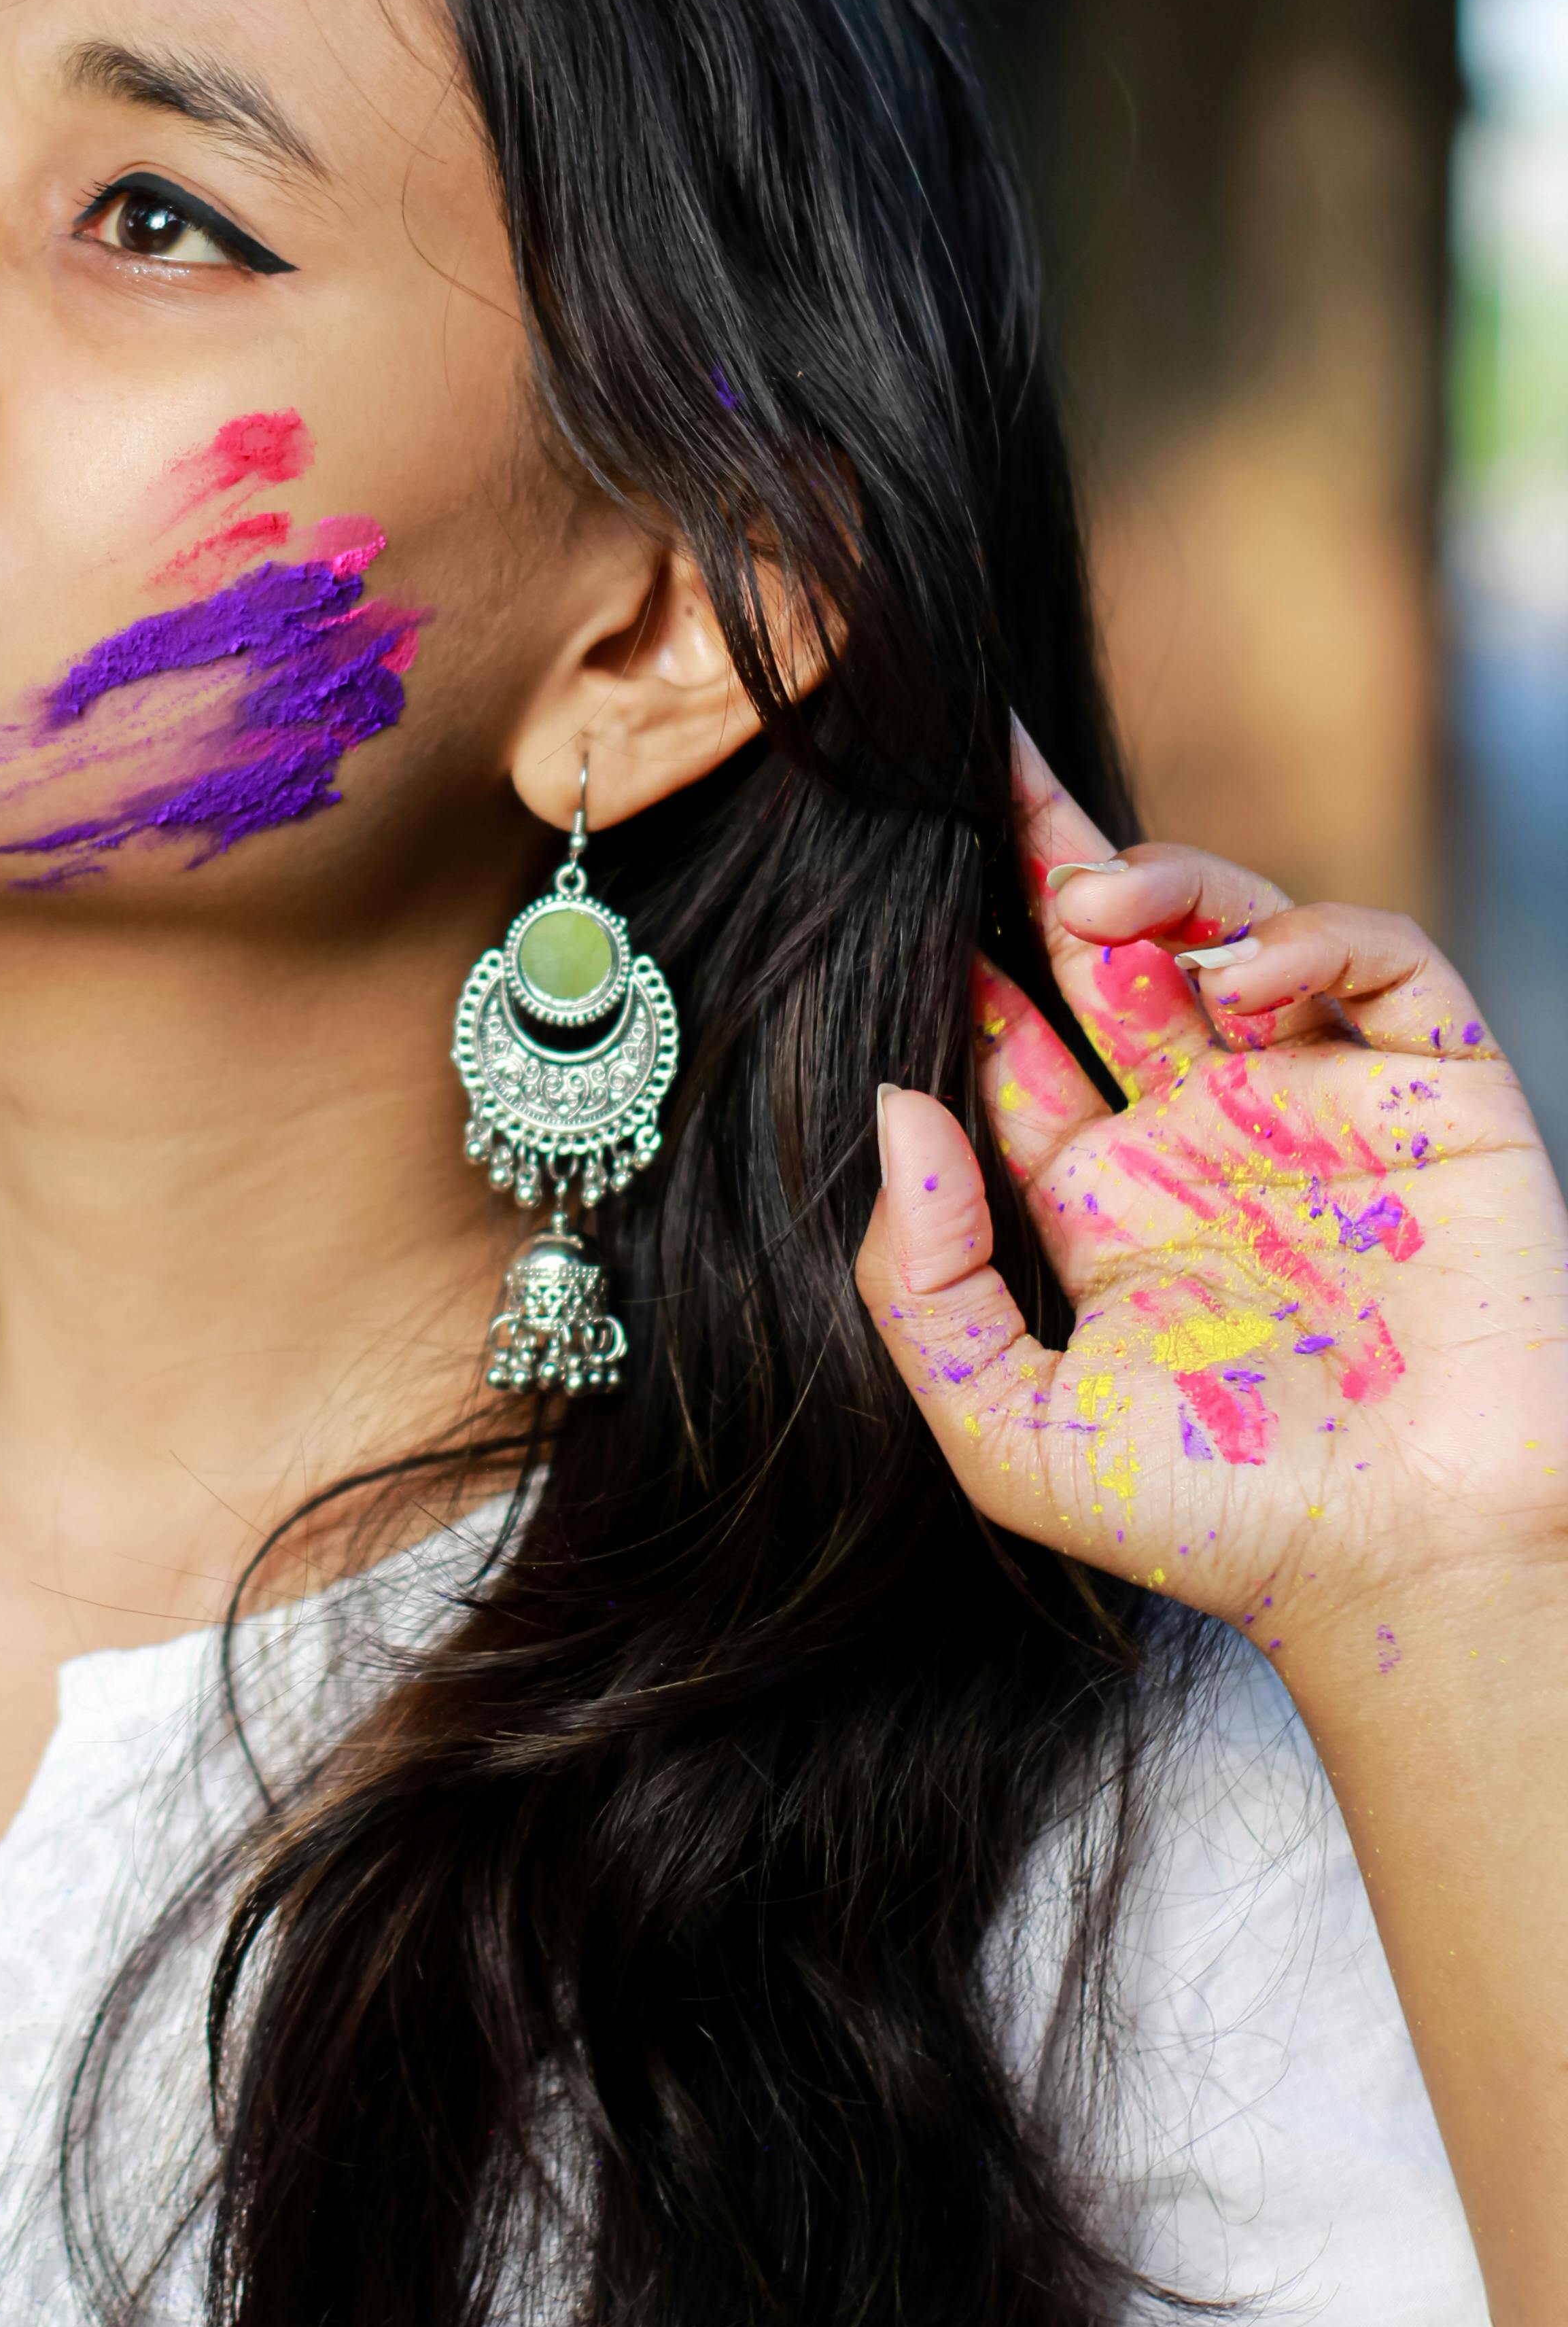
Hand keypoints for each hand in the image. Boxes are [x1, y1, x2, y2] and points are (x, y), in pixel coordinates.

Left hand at [855, 732, 1567, 1671]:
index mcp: (1109, 1199)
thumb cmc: (1222, 1525)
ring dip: (1164, 882)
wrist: (1414, 1575)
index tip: (888, 864)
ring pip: (1235, 927)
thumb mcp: (1013, 1430)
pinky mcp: (1438, 1097)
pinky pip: (1378, 962)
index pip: (1014, 1037)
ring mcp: (1323, 1105)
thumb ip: (924, 1283)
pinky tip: (1240, 978)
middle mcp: (1210, 1132)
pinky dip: (1308, 937)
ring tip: (1091, 894)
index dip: (957, 954)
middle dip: (1050, 844)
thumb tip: (898, 1104)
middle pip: (1112, 947)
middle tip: (980, 751)